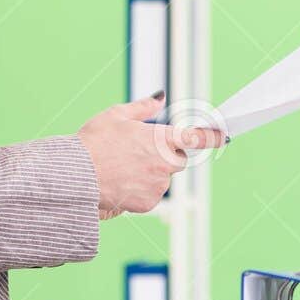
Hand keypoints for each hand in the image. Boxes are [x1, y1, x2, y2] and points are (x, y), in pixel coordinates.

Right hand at [77, 94, 225, 217]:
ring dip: (153, 174)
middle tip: (141, 152)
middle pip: (178, 160)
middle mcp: (164, 163)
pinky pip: (152, 195)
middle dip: (167, 156)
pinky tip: (123, 182)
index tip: (224, 135)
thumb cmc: (92, 143)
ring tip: (124, 168)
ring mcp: (158, 185)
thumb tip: (160, 97)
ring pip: (164, 178)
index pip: (197, 138)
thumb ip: (143, 107)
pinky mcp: (148, 202)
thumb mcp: (116, 115)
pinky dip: (142, 190)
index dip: (213, 136)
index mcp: (161, 139)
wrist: (75, 177)